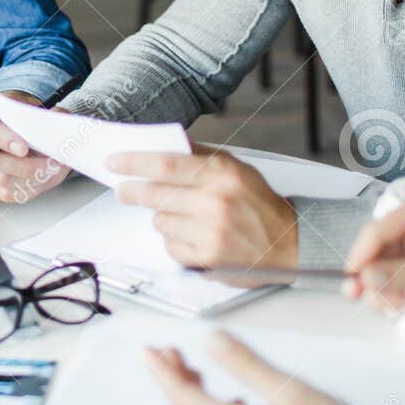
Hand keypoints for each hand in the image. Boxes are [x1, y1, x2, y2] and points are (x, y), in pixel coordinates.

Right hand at [0, 94, 69, 202]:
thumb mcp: (44, 112)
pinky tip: (43, 178)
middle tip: (50, 163)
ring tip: (52, 170)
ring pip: (3, 181)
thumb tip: (61, 128)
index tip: (23, 148)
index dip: (4, 139)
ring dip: (32, 179)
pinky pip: (8, 194)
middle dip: (26, 165)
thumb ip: (52, 116)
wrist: (32, 135)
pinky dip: (30, 188)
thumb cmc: (33, 122)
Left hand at [111, 144, 297, 280]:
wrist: (290, 244)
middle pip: (155, 193)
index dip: (134, 162)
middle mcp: (215, 201)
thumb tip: (162, 146)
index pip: (166, 163)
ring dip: (162, 217)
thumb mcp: (236, 168)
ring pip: (160, 221)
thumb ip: (201, 156)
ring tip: (182, 216)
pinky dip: (175, 241)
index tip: (114, 161)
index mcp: (222, 173)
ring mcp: (211, 232)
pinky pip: (171, 247)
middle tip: (122, 190)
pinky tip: (192, 236)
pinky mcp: (208, 258)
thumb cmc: (260, 204)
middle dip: (132, 191)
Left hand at [146, 333, 404, 404]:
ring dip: (196, 395)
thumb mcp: (293, 394)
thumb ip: (248, 366)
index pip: (183, 397)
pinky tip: (234, 400)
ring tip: (196, 369)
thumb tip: (213, 342)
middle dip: (176, 379)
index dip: (162, 371)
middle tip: (169, 352)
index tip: (147, 351)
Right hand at [344, 191, 404, 312]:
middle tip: (386, 306)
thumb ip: (404, 274)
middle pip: (374, 253)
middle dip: (378, 283)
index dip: (361, 261)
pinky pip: (389, 277)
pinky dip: (394, 295)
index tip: (355, 287)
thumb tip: (366, 279)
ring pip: (378, 268)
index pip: (375, 233)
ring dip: (386, 293)